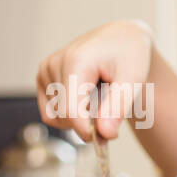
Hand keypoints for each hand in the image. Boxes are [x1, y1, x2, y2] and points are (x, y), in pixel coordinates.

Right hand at [34, 18, 153, 140]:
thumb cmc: (130, 56)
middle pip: (63, 116)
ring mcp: (46, 70)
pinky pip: (50, 111)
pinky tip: (87, 99)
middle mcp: (54, 63)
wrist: (122, 38)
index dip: (87, 131)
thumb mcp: (133, 80)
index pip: (71, 111)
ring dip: (79, 118)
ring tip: (100, 100)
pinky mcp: (43, 76)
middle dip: (87, 124)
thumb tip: (105, 134)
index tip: (108, 137)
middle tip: (111, 116)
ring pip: (55, 116)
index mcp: (75, 62)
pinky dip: (70, 113)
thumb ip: (118, 108)